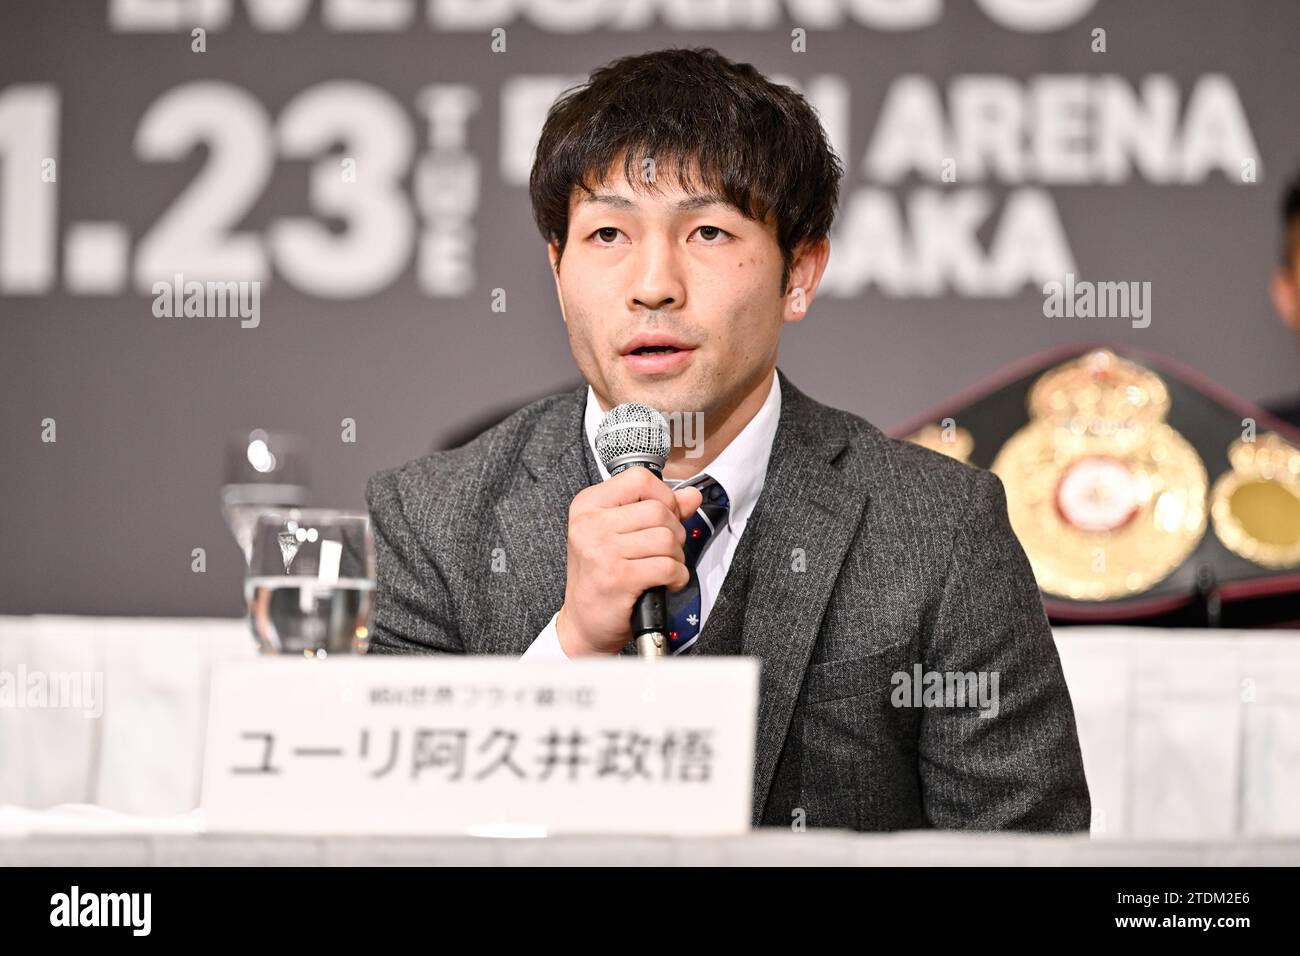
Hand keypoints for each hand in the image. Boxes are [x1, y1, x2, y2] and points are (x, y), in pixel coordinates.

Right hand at [555, 468, 702, 656]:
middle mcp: (590, 524)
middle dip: (674, 532)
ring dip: (676, 557)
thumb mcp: (620, 534)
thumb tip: (691, 496)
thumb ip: (656, 509)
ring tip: (664, 568)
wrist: (583, 622)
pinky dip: (677, 577)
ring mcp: (602, 551)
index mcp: (589, 505)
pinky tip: (666, 583)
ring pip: (667, 538)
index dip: (664, 496)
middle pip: (658, 510)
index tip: (665, 516)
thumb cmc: (601, 577)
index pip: (640, 479)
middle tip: (665, 551)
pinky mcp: (617, 577)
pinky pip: (668, 566)